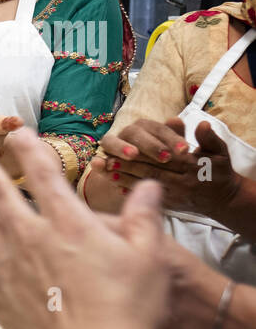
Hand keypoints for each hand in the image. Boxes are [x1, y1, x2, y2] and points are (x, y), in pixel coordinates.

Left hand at [0, 127, 168, 328]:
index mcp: (68, 223)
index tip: (17, 131)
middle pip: (0, 191)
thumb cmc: (127, 310)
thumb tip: (150, 186)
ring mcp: (8, 264)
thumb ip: (144, 219)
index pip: (45, 174)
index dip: (30, 149)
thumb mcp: (148, 259)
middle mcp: (31, 236)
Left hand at [96, 118, 241, 216]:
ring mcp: (175, 196)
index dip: (141, 153)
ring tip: (104, 172)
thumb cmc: (219, 170)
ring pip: (145, 187)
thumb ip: (208, 138)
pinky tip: (115, 186)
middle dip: (126, 167)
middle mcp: (182, 182)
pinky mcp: (170, 205)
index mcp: (192, 165)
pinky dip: (131, 193)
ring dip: (123, 179)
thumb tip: (201, 123)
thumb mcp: (219, 152)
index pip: (162, 158)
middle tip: (105, 160)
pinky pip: (147, 199)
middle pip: (149, 172)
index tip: (122, 149)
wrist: (224, 198)